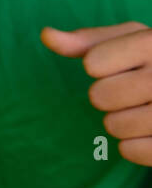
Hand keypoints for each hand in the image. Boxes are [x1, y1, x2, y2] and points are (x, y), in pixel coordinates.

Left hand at [42, 22, 151, 164]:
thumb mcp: (129, 41)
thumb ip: (87, 40)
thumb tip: (46, 35)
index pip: (92, 63)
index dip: (98, 67)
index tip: (122, 65)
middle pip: (99, 97)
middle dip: (108, 97)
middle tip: (132, 92)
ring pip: (114, 126)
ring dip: (120, 122)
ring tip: (143, 110)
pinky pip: (131, 151)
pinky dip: (133, 146)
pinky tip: (148, 132)